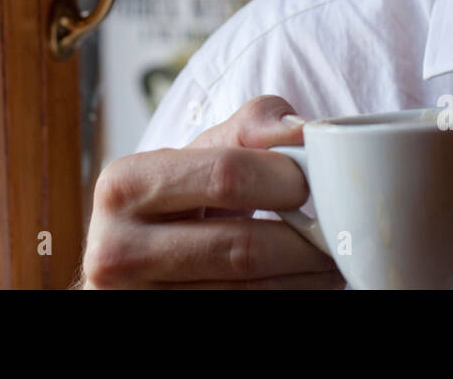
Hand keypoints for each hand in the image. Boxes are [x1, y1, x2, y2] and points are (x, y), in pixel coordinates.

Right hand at [77, 95, 344, 288]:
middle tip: (336, 230)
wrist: (133, 259)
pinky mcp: (166, 322)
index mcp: (124, 185)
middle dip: (305, 240)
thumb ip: (248, 129)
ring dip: (306, 278)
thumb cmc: (176, 199)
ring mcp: (138, 298)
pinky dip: (287, 296)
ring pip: (250, 293)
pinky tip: (303, 282)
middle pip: (242, 247)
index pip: (225, 176)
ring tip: (328, 258)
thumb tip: (300, 131)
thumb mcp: (197, 154)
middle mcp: (116, 249)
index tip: (312, 182)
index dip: (284, 178)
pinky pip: (244, 312)